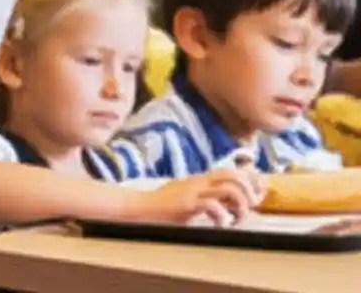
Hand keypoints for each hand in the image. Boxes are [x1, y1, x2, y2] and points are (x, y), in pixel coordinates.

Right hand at [126, 169, 266, 226]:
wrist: (138, 208)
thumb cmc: (162, 206)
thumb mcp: (188, 196)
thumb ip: (208, 196)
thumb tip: (231, 203)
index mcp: (201, 180)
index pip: (234, 170)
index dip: (252, 181)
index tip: (258, 195)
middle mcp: (199, 182)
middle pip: (234, 175)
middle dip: (250, 191)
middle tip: (249, 208)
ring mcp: (193, 192)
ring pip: (229, 188)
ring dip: (240, 204)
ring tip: (235, 218)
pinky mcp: (186, 204)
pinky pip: (211, 205)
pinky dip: (222, 216)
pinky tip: (219, 225)